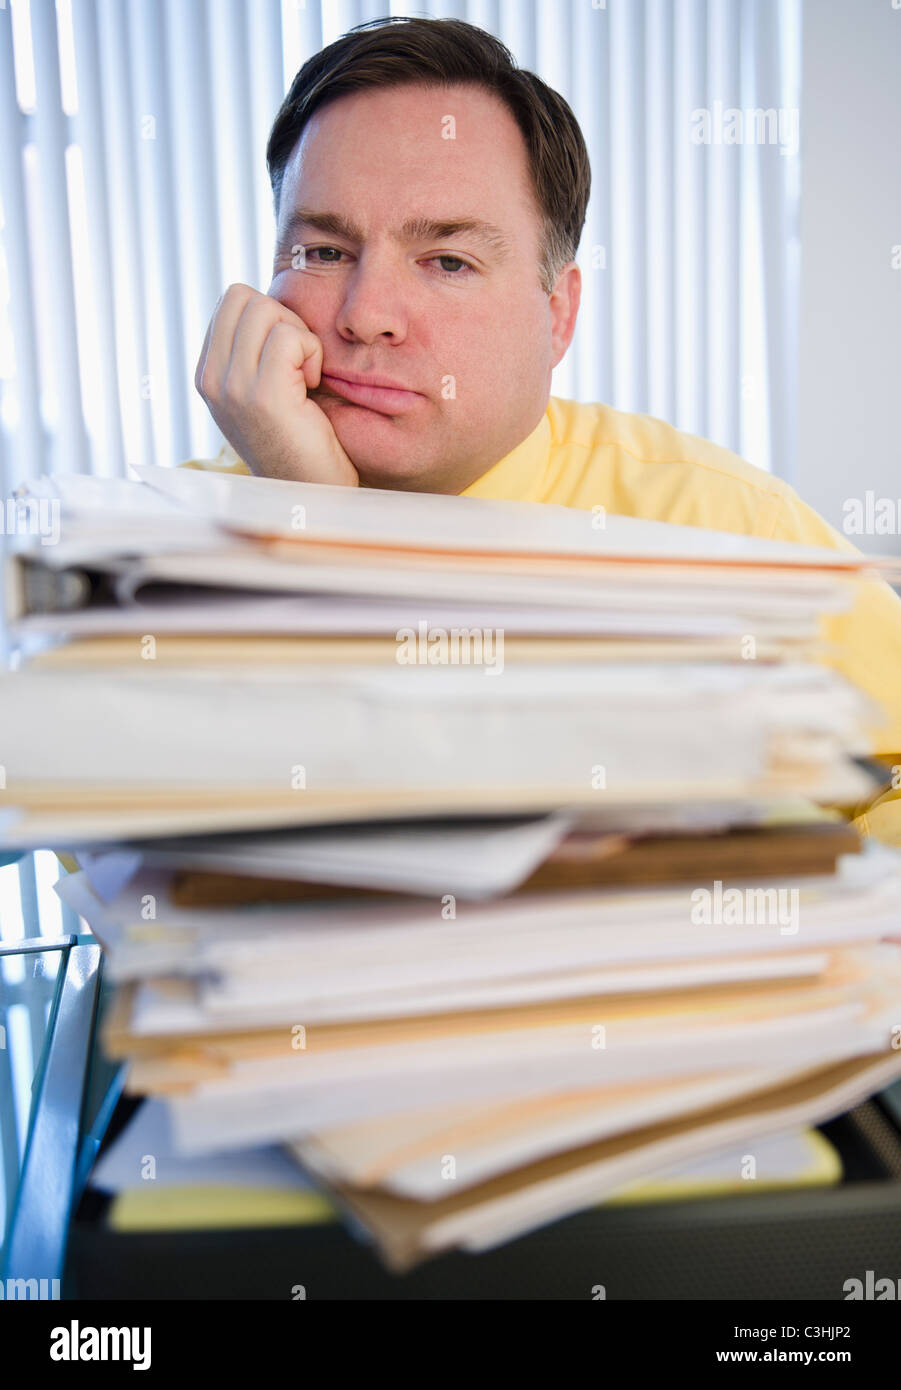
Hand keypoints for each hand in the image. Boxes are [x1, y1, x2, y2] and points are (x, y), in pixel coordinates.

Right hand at [194, 284, 358, 485]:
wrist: (311, 493)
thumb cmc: (299, 441)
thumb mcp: (261, 390)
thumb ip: (250, 351)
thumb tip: (265, 302)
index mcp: (207, 374)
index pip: (232, 300)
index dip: (269, 317)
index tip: (283, 358)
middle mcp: (211, 380)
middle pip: (244, 296)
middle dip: (282, 318)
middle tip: (296, 362)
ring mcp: (233, 388)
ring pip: (266, 309)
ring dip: (299, 336)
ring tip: (303, 377)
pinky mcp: (263, 396)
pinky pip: (290, 337)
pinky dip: (312, 353)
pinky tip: (311, 387)